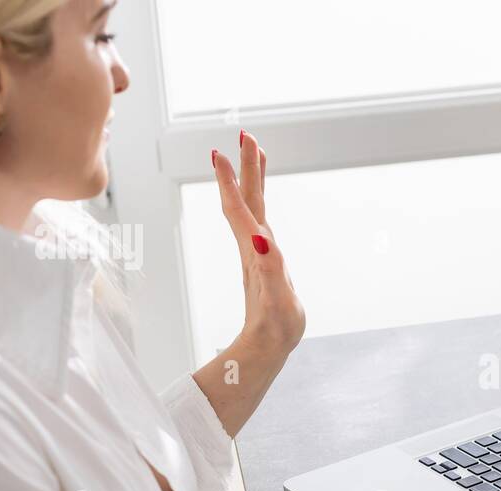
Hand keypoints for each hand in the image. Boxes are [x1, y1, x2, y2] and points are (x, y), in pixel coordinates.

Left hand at [214, 132, 305, 356]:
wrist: (267, 346)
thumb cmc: (275, 325)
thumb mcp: (278, 299)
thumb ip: (270, 267)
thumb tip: (260, 238)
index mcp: (254, 251)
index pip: (240, 208)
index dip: (231, 180)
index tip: (222, 151)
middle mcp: (252, 245)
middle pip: (246, 199)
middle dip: (246, 167)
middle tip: (247, 135)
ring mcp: (257, 251)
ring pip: (252, 206)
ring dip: (252, 178)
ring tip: (256, 153)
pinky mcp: (264, 258)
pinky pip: (259, 219)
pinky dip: (259, 199)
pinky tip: (261, 194)